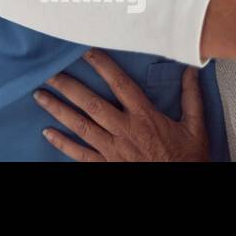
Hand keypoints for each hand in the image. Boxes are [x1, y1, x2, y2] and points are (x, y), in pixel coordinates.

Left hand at [33, 50, 208, 161]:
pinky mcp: (107, 166)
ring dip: (58, 109)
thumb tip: (191, 70)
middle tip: (47, 71)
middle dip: (67, 86)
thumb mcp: (195, 127)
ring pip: (80, 126)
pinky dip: (62, 144)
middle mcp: (125, 130)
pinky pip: (80, 154)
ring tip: (39, 95)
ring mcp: (113, 150)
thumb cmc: (188, 159)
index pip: (120, 84)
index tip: (85, 50)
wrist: (185, 185)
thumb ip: (191, 98)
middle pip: (91, 103)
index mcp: (145, 117)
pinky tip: (47, 132)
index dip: (102, 65)